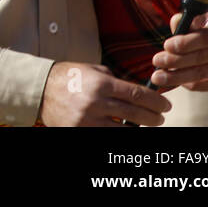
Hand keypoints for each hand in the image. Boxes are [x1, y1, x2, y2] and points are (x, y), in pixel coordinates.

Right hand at [39, 61, 171, 126]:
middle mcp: (96, 102)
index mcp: (101, 84)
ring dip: (138, 128)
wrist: (41, 89)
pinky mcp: (80, 131)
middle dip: (153, 117)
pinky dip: (118, 132)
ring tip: (143, 124)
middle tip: (160, 117)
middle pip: (136, 114)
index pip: (137, 94)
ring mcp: (88, 120)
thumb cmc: (69, 77)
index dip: (156, 101)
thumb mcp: (93, 70)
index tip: (166, 105)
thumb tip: (138, 91)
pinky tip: (123, 128)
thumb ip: (114, 80)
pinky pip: (107, 135)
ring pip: (125, 130)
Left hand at [150, 11, 207, 91]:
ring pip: (202, 73)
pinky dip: (189, 84)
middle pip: (202, 57)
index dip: (185, 43)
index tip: (166, 46)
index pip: (206, 38)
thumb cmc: (202, 25)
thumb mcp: (195, 17)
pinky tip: (173, 81)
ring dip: (178, 76)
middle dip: (176, 60)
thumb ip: (184, 20)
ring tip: (158, 77)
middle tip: (156, 61)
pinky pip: (206, 85)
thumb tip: (175, 27)